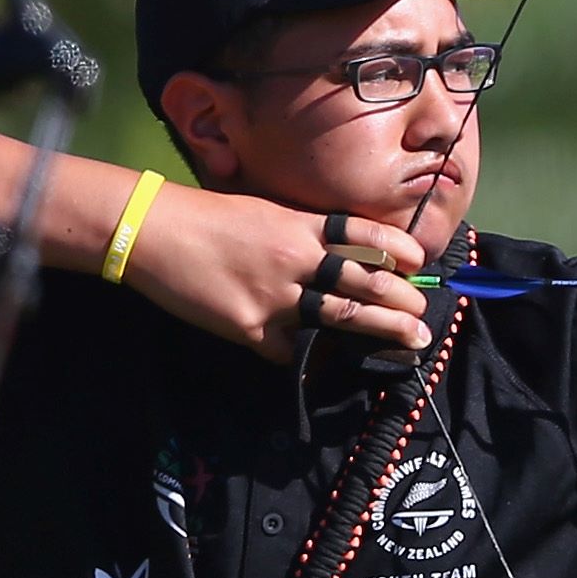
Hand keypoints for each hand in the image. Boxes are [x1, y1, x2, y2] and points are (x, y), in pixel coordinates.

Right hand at [118, 189, 433, 363]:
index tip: (419, 263)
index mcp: (299, 225)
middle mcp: (296, 259)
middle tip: (423, 316)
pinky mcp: (251, 328)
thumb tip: (338, 252)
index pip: (364, 234)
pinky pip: (292, 351)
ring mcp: (275, 296)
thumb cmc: (207, 217)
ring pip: (342, 317)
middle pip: (365, 281)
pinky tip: (332, 366)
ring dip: (381, 331)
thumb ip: (301, 231)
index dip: (398, 248)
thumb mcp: (264, 211)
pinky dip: (312, 359)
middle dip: (402, 301)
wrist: (153, 232)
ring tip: (410, 342)